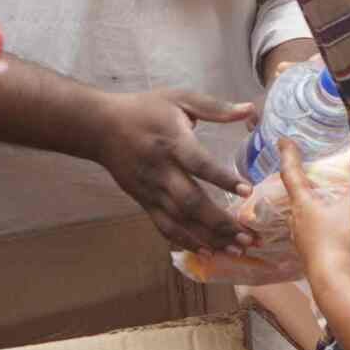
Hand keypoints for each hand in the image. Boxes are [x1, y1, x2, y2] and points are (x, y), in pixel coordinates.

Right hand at [92, 89, 257, 253]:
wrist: (99, 127)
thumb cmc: (144, 109)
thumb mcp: (180, 98)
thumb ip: (215, 107)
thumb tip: (250, 109)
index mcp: (173, 143)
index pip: (199, 164)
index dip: (223, 179)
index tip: (248, 191)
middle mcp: (162, 171)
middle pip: (191, 202)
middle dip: (221, 222)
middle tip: (249, 237)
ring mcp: (151, 190)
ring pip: (180, 220)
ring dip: (209, 237)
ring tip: (236, 250)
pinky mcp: (143, 201)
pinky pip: (164, 226)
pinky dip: (185, 241)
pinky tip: (206, 251)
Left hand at [279, 136, 349, 288]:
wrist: (333, 278)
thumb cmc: (339, 238)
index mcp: (303, 202)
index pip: (291, 173)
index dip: (288, 154)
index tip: (283, 140)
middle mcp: (295, 218)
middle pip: (294, 194)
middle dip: (300, 182)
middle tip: (306, 172)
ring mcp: (298, 237)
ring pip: (301, 215)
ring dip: (309, 206)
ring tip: (321, 202)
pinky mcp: (306, 253)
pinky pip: (308, 230)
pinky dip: (316, 223)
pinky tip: (327, 228)